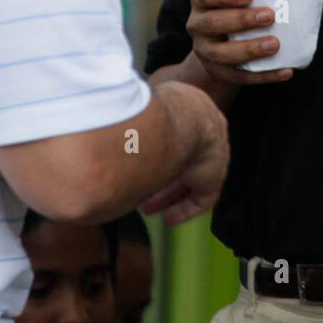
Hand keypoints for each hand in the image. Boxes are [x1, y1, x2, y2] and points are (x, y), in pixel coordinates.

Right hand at [140, 81, 230, 225]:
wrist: (183, 120)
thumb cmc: (157, 106)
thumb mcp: (142, 104)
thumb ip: (133, 113)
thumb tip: (108, 112)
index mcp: (191, 109)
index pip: (176, 134)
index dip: (158, 150)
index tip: (144, 161)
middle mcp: (206, 132)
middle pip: (182, 161)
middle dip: (160, 178)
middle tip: (142, 190)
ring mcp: (213, 155)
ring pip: (189, 181)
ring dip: (168, 196)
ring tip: (148, 209)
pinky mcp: (214, 177)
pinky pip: (201, 199)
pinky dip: (183, 209)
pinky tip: (168, 218)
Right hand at [185, 0, 293, 85]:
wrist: (221, 45)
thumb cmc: (239, 11)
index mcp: (202, 2)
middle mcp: (197, 26)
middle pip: (212, 23)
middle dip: (241, 20)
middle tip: (270, 16)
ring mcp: (205, 52)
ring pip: (221, 53)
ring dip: (249, 49)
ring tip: (275, 44)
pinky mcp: (218, 73)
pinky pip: (239, 77)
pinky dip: (264, 76)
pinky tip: (285, 70)